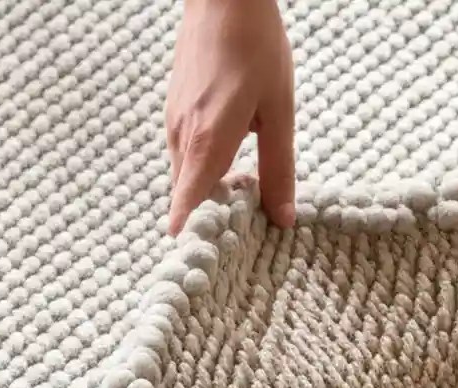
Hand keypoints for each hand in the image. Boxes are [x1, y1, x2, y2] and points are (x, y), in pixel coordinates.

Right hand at [165, 0, 295, 233]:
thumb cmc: (256, 48)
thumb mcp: (280, 111)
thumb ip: (280, 168)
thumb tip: (283, 220)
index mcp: (207, 142)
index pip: (188, 207)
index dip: (192, 240)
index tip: (203, 268)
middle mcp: (181, 138)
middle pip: (188, 198)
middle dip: (211, 221)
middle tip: (244, 244)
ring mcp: (174, 123)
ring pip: (187, 177)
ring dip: (212, 194)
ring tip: (246, 204)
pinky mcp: (175, 111)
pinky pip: (187, 155)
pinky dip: (206, 170)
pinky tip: (237, 168)